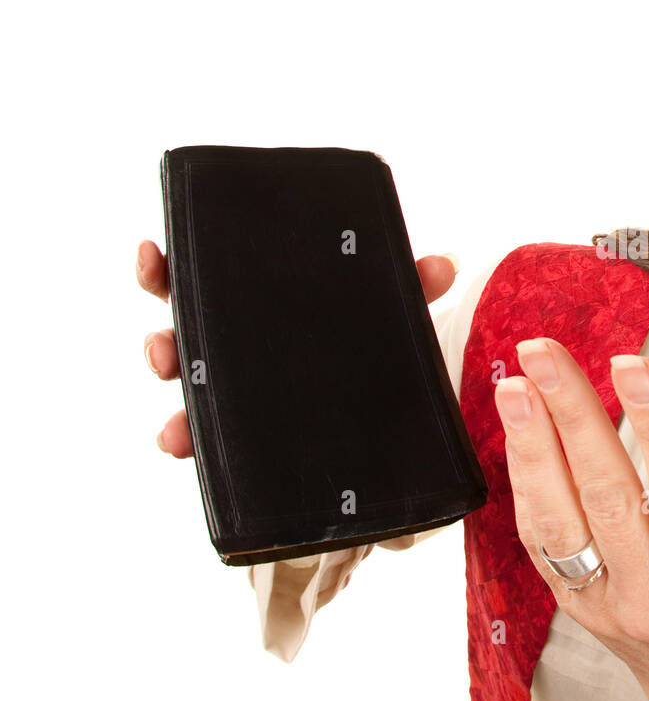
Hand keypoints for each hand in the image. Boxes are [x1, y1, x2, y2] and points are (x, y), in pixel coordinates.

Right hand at [136, 239, 461, 458]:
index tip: (152, 252)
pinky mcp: (247, 436)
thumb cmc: (369, 343)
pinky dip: (189, 444)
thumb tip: (445, 262)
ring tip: (174, 427)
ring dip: (177, 413)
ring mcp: (237, 392)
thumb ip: (411, 287)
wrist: (386, 413)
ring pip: (189, 394)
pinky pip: (208, 442)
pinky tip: (182, 448)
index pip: (200, 280)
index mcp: (259, 305)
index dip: (166, 268)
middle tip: (164, 349)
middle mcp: (236, 346)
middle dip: (163, 342)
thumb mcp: (387, 314)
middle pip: (180, 337)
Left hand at [494, 336, 648, 700]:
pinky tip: (518, 427)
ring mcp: (604, 601)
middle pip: (608, 496)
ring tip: (514, 382)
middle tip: (546, 353)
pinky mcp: (571, 601)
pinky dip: (524, 480)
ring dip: (533, 445)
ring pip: (558, 519)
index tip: (633, 367)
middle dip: (574, 417)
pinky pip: (537, 540)